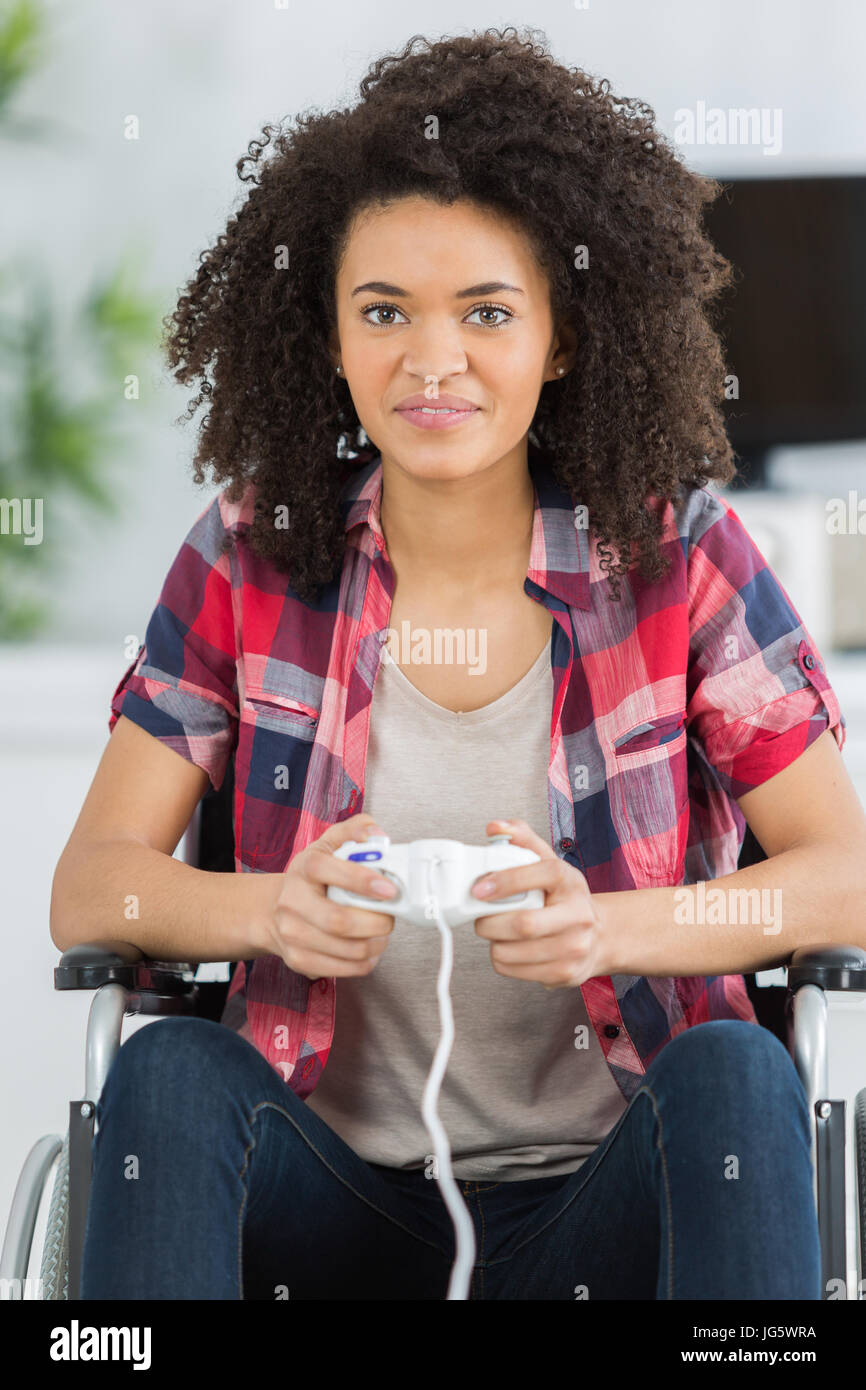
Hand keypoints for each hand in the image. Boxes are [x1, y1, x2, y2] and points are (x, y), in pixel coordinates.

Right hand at [263, 814, 397, 980]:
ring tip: (382, 931)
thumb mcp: (329, 844)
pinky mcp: (300, 960)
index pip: (328, 871)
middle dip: (377, 921)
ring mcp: (293, 934)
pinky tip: (369, 948)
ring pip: (347, 949)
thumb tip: (378, 835)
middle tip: (390, 915)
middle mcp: (292, 902)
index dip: (362, 881)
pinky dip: (366, 961)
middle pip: (340, 921)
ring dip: (376, 943)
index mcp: (304, 868)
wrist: (274, 910)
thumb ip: (355, 830)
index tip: (389, 889)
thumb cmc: (311, 878)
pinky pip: (344, 969)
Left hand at [471, 819, 613, 988]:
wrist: (600, 936)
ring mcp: (573, 948)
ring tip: (498, 931)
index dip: (504, 881)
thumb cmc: (565, 898)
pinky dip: (501, 959)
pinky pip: (513, 970)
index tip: (479, 888)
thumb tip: (495, 827)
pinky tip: (511, 947)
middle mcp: (578, 916)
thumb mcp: (548, 862)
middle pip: (523, 924)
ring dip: (493, 941)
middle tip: (481, 915)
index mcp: (571, 882)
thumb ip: (522, 839)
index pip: (540, 874)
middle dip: (489, 921)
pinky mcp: (564, 973)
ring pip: (511, 951)